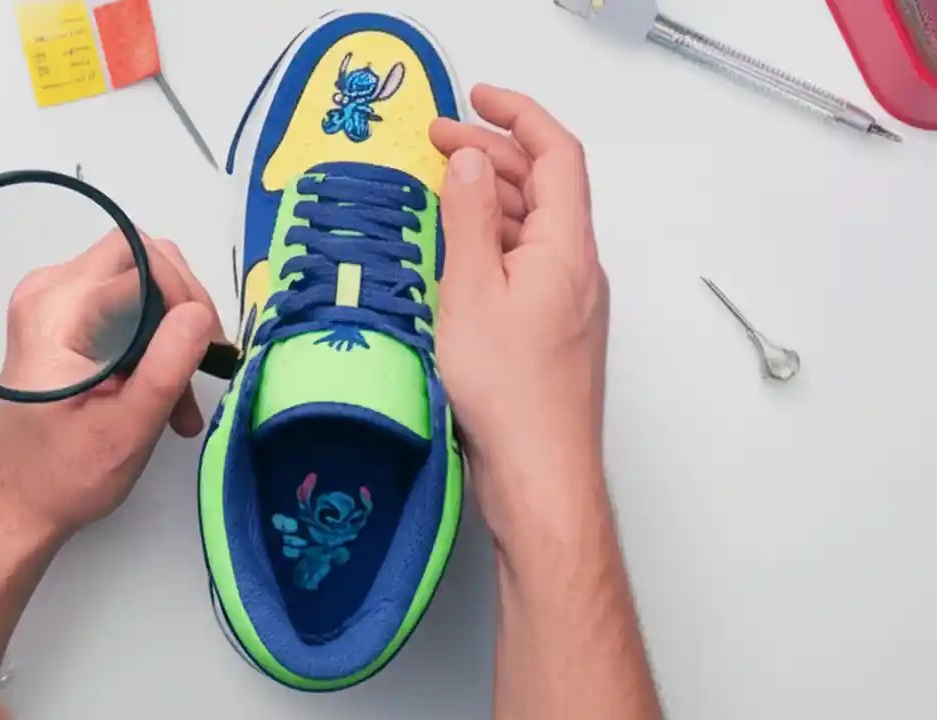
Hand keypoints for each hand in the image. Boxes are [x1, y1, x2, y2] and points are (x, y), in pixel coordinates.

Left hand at [0, 231, 225, 537]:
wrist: (19, 506)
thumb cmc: (66, 475)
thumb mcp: (128, 428)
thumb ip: (166, 366)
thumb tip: (200, 313)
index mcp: (56, 310)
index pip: (143, 260)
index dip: (187, 295)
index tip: (209, 348)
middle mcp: (48, 291)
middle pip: (143, 259)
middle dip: (184, 309)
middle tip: (206, 365)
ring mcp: (53, 302)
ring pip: (141, 283)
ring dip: (173, 334)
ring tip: (186, 401)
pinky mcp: (62, 320)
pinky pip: (124, 307)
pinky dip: (152, 343)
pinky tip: (166, 395)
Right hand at [429, 85, 608, 538]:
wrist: (540, 473)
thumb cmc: (509, 393)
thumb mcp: (472, 291)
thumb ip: (471, 218)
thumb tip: (470, 158)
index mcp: (567, 247)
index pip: (556, 154)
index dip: (519, 115)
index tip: (477, 97)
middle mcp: (577, 268)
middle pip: (544, 187)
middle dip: (494, 152)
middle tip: (438, 139)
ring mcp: (568, 302)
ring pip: (533, 227)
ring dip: (491, 197)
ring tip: (440, 187)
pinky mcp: (551, 331)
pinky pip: (525, 263)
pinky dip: (492, 239)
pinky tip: (458, 251)